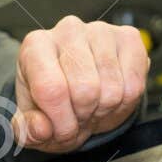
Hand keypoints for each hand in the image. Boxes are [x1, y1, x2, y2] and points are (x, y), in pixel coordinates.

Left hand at [12, 17, 147, 153]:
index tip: (60, 130)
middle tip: (78, 115)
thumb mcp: (31, 123)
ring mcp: (101, 31)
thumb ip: (27, 130)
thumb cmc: (54, 102)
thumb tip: (40, 128)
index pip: (51, 89)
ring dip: (104, 109)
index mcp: (35, 46)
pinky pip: (134, 85)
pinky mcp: (129, 38)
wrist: (82, 92)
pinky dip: (125, 102)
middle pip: (85, 90)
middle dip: (84, 115)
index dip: (61, 122)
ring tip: (94, 105)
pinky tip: (113, 95)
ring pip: (112, 90)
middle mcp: (67, 30)